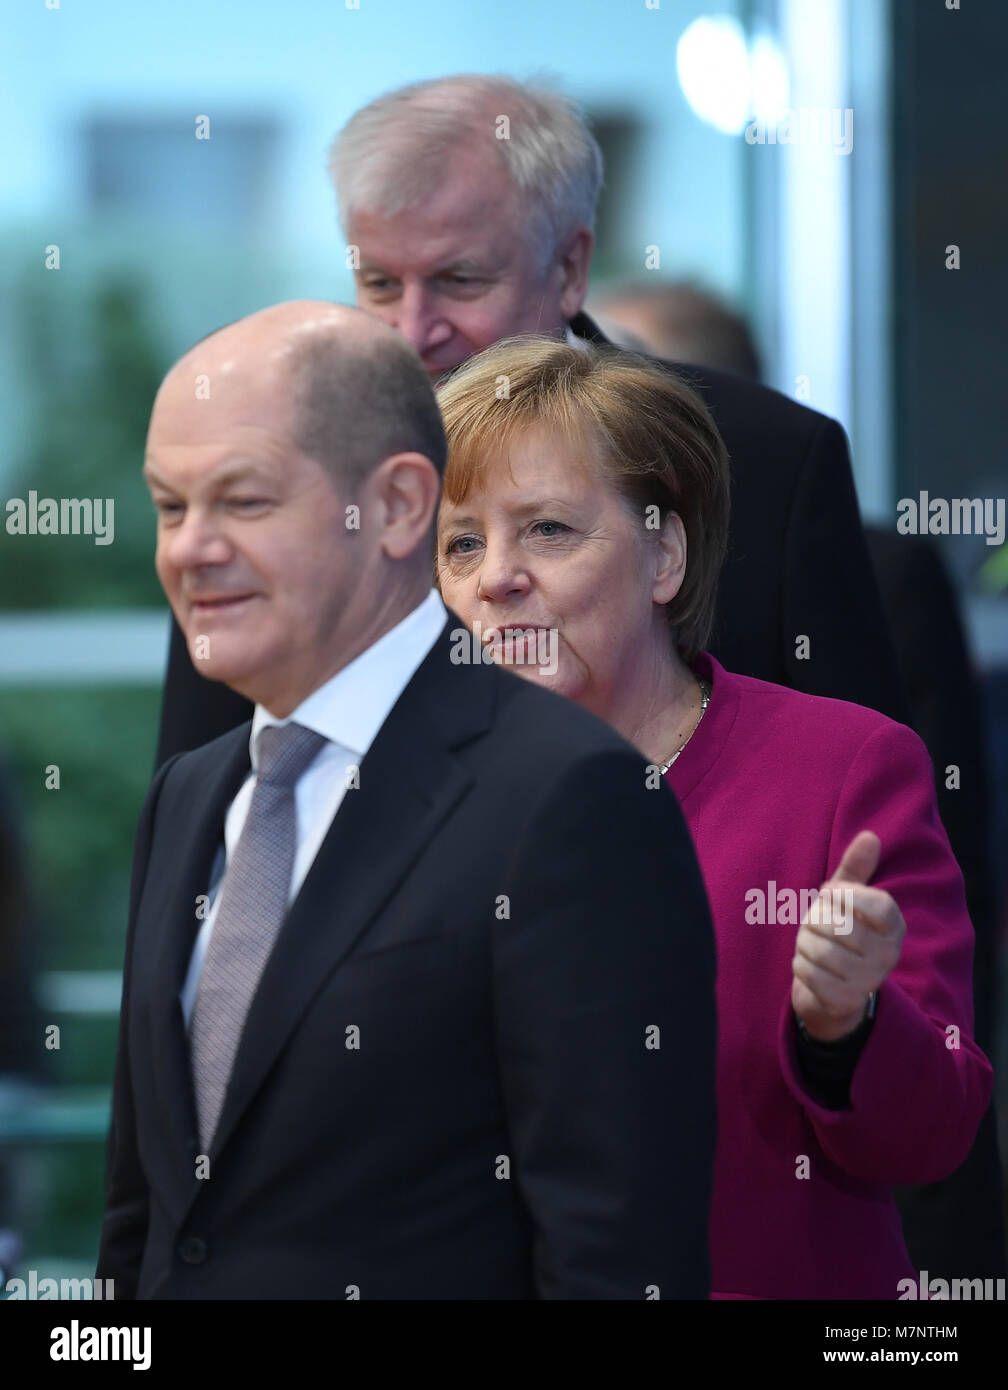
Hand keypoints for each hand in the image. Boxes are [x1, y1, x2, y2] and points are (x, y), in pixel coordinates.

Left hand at [791, 831, 905, 1041]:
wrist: (834, 989)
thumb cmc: (840, 932)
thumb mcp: (846, 898)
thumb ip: (856, 867)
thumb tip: (870, 835)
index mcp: (894, 927)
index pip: (880, 906)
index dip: (847, 895)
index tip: (829, 893)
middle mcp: (888, 955)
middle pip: (840, 926)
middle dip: (814, 919)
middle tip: (814, 924)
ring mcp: (869, 981)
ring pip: (821, 949)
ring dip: (803, 942)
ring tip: (809, 943)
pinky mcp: (845, 1001)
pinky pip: (809, 973)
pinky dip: (799, 964)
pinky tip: (806, 964)